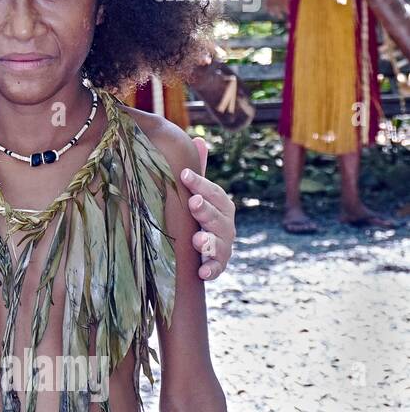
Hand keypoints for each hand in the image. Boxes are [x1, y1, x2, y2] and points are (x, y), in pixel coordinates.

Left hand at [181, 137, 235, 280]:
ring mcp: (223, 246)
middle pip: (218, 216)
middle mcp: (225, 224)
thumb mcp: (197, 193)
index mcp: (220, 205)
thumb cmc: (197, 214)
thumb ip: (198, 170)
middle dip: (206, 209)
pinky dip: (211, 270)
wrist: (201, 249)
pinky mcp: (217, 266)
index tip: (184, 175)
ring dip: (209, 241)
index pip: (213, 192)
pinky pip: (217, 269)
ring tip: (198, 239)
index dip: (200, 183)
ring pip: (220, 243)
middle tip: (192, 203)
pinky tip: (202, 272)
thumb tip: (198, 139)